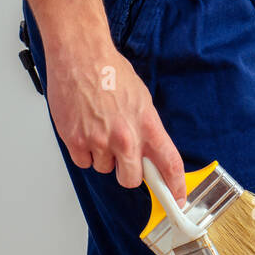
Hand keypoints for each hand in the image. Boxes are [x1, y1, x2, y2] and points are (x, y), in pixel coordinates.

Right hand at [45, 41, 186, 203]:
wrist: (80, 56)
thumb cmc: (109, 70)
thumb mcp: (140, 97)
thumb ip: (145, 126)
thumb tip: (148, 147)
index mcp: (146, 123)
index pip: (169, 162)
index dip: (175, 185)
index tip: (178, 198)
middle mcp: (125, 136)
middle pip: (131, 179)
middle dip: (127, 172)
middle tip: (122, 155)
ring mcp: (100, 140)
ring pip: (104, 169)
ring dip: (101, 155)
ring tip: (98, 126)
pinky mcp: (76, 141)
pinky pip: (83, 162)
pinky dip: (83, 151)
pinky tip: (84, 128)